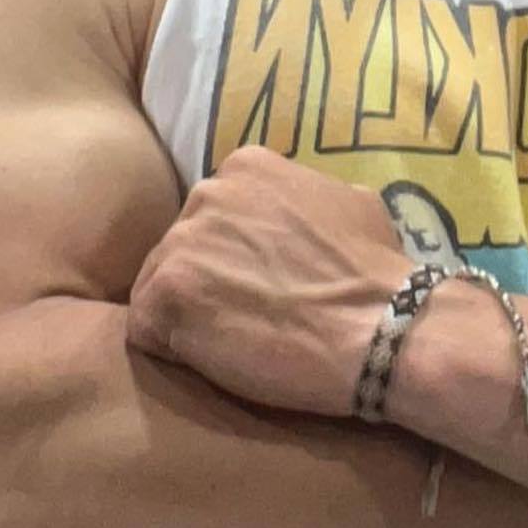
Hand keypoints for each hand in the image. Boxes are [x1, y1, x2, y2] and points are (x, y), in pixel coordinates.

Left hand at [126, 148, 405, 414]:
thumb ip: (304, 200)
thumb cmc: (375, 271)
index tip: (262, 284)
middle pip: (184, 246)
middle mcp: (206, 191)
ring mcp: (181, 240)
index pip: (215, 214)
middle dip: (208, 281)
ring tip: (237, 344)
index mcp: (247, 166)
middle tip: (248, 316)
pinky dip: (175, 352)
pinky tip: (221, 361)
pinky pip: (147, 331)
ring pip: (161, 287)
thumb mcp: (349, 204)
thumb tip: (298, 214)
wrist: (381, 326)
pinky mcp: (165, 293)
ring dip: (190, 318)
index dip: (234, 256)